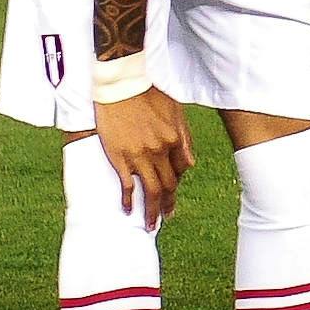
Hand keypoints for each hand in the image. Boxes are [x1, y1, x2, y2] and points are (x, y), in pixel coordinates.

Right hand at [94, 85, 195, 228]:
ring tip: (151, 225)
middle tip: (167, 217)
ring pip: (150, 190)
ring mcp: (140, 156)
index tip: (172, 194)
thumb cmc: (149, 94)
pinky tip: (128, 210)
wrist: (121, 84)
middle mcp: (161, 151)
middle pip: (168, 185)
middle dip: (167, 205)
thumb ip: (185, 139)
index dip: (177, 184)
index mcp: (176, 139)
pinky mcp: (119, 157)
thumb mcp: (176, 113)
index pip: (181, 171)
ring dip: (151, 210)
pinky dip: (128, 200)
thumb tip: (189, 163)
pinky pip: (127, 185)